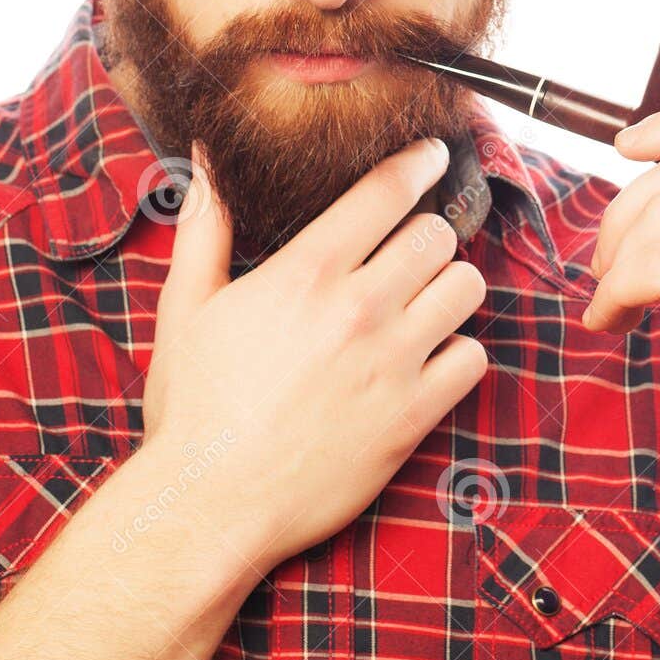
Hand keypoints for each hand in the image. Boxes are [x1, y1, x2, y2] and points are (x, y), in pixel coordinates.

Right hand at [142, 135, 489, 573]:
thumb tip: (205, 159)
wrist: (210, 504)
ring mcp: (393, 363)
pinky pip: (472, 360)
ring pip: (465, 288)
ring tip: (424, 297)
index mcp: (306, 272)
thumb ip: (205, 226)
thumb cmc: (194, 407)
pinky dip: (458, 352)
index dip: (420, 163)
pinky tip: (428, 357)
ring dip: (449, 285)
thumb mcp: (187, 306)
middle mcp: (358, 308)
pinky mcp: (413, 417)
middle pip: (437, 233)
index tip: (433, 156)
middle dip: (428, 231)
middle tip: (412, 246)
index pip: (388, 191)